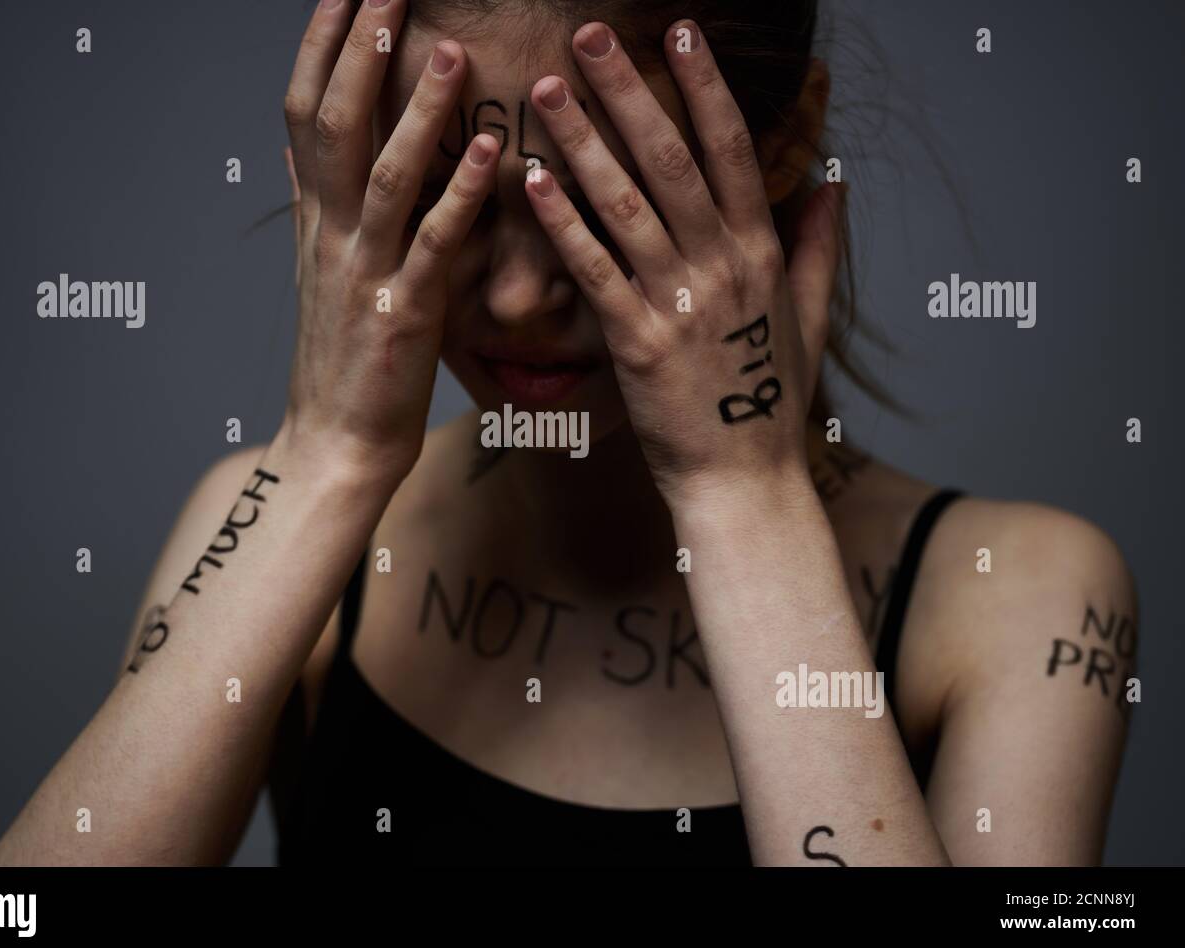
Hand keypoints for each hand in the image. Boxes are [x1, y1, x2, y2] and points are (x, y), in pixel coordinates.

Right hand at [280, 0, 497, 483]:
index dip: (320, 48)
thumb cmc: (342, 359)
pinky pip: (432, 244)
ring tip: (446, 49)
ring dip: (414, 110)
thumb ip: (313, 203)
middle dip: (359, 51)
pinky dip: (460, 195)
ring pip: (383, 175)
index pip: (303, 114)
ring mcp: (363, 273)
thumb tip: (295, 145)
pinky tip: (488, 153)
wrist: (334, 443)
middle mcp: (330, 236)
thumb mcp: (318, 271)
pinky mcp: (402, 314)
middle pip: (333, 125)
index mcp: (314, 221)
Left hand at [523, 19, 844, 506]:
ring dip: (583, 141)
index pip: (734, 149)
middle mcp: (722, 265)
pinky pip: (596, 271)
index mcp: (761, 252)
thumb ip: (819, 247)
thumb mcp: (810, 318)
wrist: (745, 483)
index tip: (681, 32)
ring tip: (545, 87)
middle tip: (587, 34)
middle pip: (671, 159)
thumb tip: (835, 182)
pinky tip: (532, 180)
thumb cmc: (770, 403)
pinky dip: (564, 224)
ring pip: (626, 204)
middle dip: (628, 91)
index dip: (706, 86)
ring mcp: (680, 302)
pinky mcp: (637, 343)